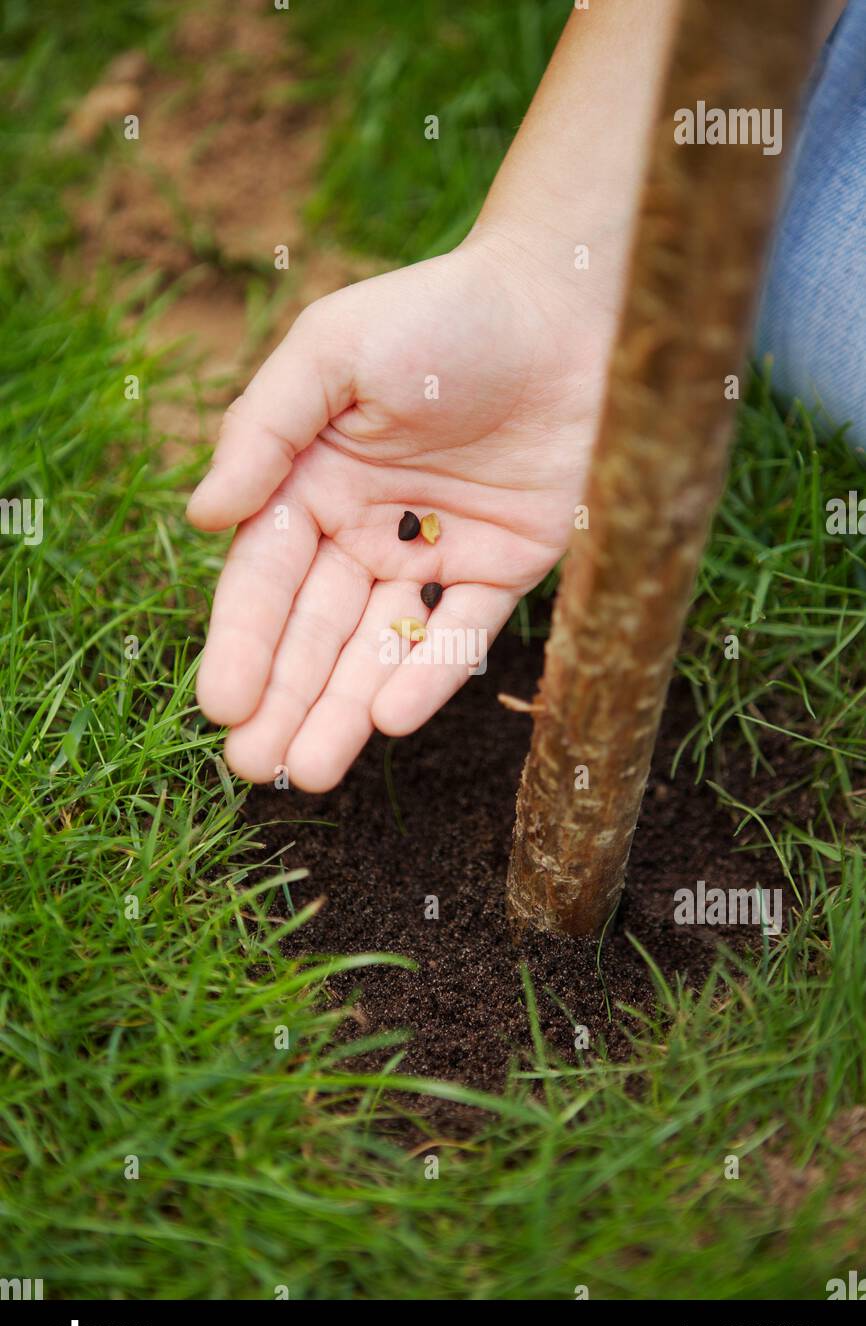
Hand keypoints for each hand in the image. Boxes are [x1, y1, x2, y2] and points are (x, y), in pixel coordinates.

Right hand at [187, 238, 610, 789]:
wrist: (570, 301)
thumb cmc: (441, 313)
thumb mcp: (332, 350)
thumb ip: (263, 430)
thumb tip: (200, 516)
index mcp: (314, 482)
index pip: (266, 579)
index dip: (241, 641)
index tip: (219, 703)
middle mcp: (369, 528)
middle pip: (316, 630)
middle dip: (284, 698)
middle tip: (254, 767)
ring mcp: (438, 553)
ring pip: (380, 648)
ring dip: (345, 710)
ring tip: (312, 771)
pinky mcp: (505, 567)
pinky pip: (463, 635)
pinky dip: (428, 676)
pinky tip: (390, 722)